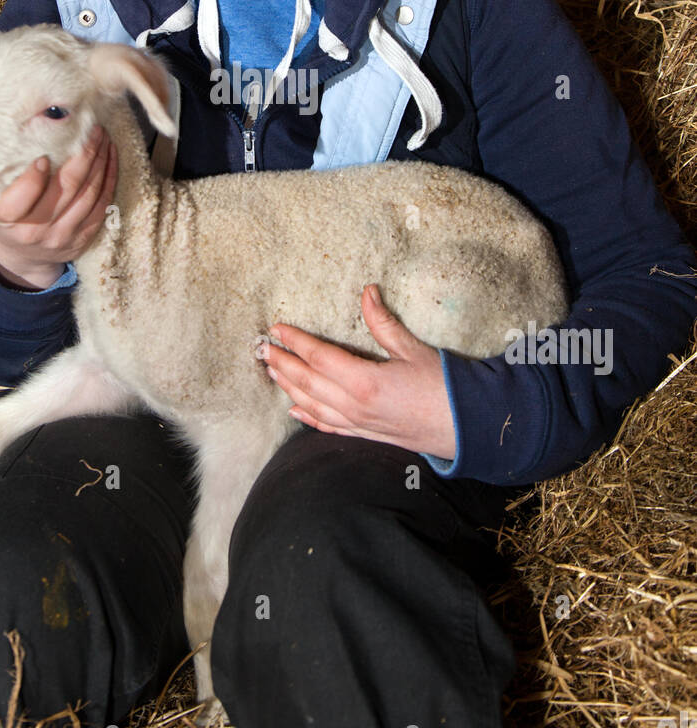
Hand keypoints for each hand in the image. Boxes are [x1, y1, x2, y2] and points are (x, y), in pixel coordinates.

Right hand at [0, 125, 117, 287]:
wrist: (21, 257)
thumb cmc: (6, 217)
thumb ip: (4, 175)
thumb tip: (25, 131)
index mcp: (7, 218)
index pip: (21, 196)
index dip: (35, 176)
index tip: (44, 154)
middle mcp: (35, 230)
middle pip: (67, 186)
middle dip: (84, 152)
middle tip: (90, 127)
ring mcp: (62, 236)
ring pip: (90, 193)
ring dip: (100, 160)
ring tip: (102, 136)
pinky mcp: (83, 238)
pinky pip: (103, 204)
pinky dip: (109, 176)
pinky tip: (110, 155)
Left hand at [257, 284, 456, 458]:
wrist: (466, 430)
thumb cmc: (445, 388)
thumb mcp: (413, 349)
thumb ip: (384, 323)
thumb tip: (367, 292)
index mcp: (363, 381)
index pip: (318, 357)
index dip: (295, 341)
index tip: (276, 329)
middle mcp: (353, 406)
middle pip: (306, 382)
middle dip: (282, 364)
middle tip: (262, 349)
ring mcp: (357, 424)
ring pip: (311, 405)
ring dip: (288, 387)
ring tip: (271, 371)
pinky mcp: (365, 435)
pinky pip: (328, 426)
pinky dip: (307, 417)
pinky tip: (294, 410)